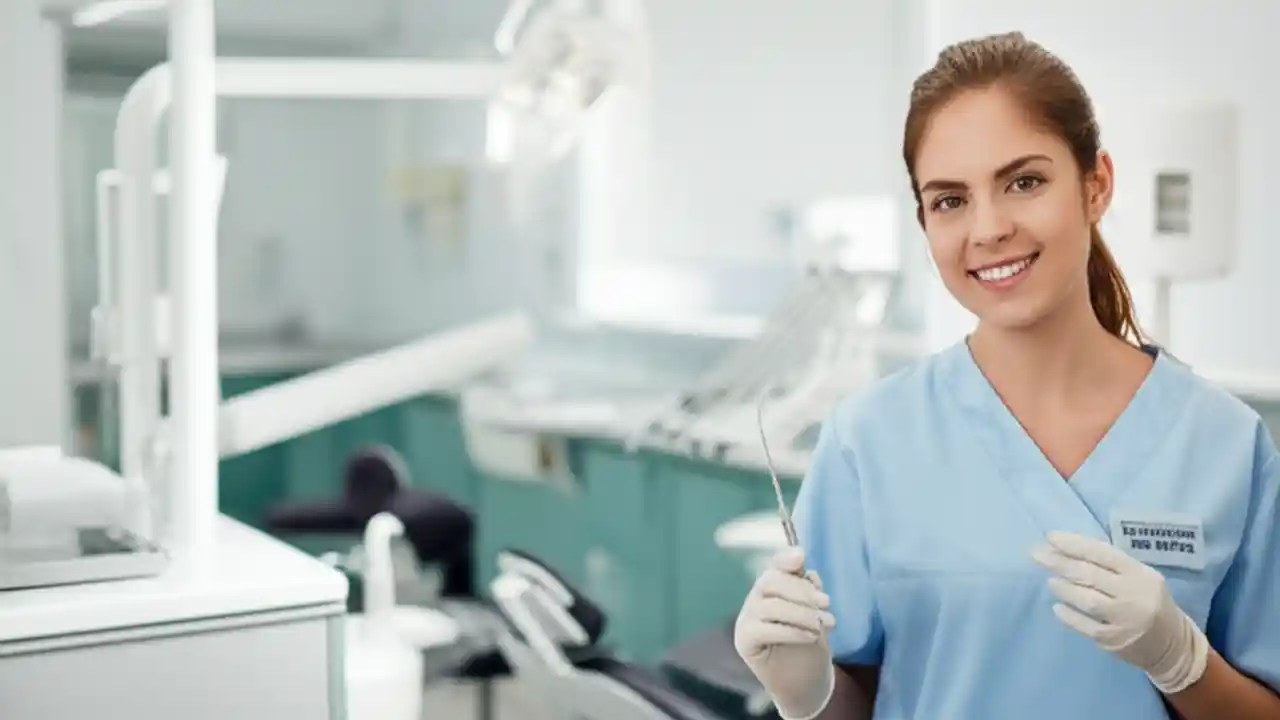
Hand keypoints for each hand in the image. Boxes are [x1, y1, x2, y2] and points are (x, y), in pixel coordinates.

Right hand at [734, 547, 837, 719]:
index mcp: (771, 589)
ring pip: (770, 605)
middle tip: (826, 604)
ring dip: (801, 613)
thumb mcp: (815, 614)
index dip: (784, 558)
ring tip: (821, 625)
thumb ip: (809, 591)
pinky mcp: (744, 640)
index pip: (773, 566)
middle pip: (770, 581)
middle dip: (801, 590)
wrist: (806, 685)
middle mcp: (754, 601)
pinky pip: (766, 628)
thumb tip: (807, 571)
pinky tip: (811, 637)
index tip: (801, 556)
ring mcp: (746, 620)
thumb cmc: (809, 646)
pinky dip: (792, 630)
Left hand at [1031, 531, 1209, 693]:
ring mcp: (1124, 619)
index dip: (1075, 544)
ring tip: (1050, 581)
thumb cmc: (1149, 601)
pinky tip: (1058, 607)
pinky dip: (1070, 616)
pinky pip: (1086, 626)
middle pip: (1091, 575)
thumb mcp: (1140, 577)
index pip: (1103, 553)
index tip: (1051, 537)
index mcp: (1140, 573)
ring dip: (1065, 588)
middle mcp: (1133, 594)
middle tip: (1037, 555)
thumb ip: (1112, 565)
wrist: (1173, 645)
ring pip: (1088, 600)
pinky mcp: (1114, 640)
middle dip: (1060, 563)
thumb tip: (1071, 548)